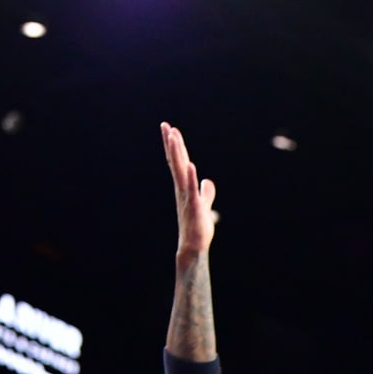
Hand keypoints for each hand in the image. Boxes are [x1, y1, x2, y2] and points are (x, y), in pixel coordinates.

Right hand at [161, 123, 215, 257]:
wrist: (194, 247)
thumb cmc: (197, 228)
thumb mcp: (204, 205)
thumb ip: (205, 193)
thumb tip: (207, 182)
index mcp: (184, 187)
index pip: (179, 162)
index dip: (175, 146)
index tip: (169, 129)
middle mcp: (182, 189)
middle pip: (177, 162)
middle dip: (172, 144)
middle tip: (165, 126)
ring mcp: (186, 197)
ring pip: (181, 172)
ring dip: (178, 154)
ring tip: (173, 137)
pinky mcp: (194, 207)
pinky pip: (192, 190)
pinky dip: (192, 178)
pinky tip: (191, 165)